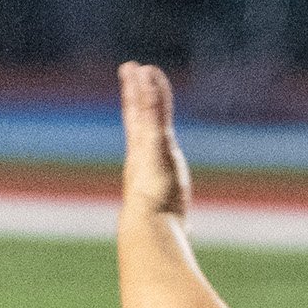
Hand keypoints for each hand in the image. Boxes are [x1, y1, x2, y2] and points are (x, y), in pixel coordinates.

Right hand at [119, 62, 191, 227]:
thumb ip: (170, 224)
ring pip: (144, 109)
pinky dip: (150, 91)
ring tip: (138, 66)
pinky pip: (152, 110)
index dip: (138, 113)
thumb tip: (177, 241)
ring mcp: (146, 147)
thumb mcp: (166, 220)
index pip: (141, 132)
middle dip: (134, 92)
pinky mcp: (154, 143)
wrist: (148, 227)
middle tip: (130, 69)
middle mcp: (141, 154)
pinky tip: (149, 74)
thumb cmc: (158, 228)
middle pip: (137, 115)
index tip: (137, 95)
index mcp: (144, 166)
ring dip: (141, 85)